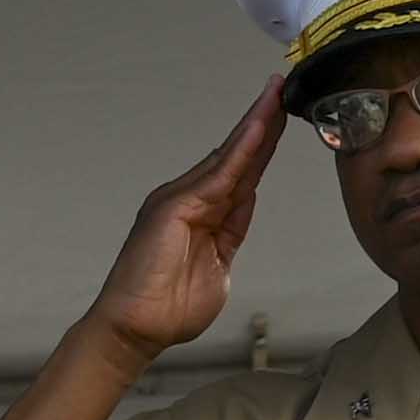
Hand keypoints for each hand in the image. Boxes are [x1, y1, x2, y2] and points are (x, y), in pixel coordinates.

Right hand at [83, 82, 284, 361]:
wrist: (135, 330)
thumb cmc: (169, 309)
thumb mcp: (218, 266)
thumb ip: (231, 233)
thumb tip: (246, 203)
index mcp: (201, 214)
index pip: (240, 174)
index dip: (263, 147)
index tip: (284, 119)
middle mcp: (188, 199)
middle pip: (235, 157)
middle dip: (262, 124)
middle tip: (285, 89)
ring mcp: (180, 200)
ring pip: (228, 157)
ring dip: (255, 125)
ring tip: (277, 95)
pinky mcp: (175, 206)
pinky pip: (218, 173)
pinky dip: (241, 149)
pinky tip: (260, 127)